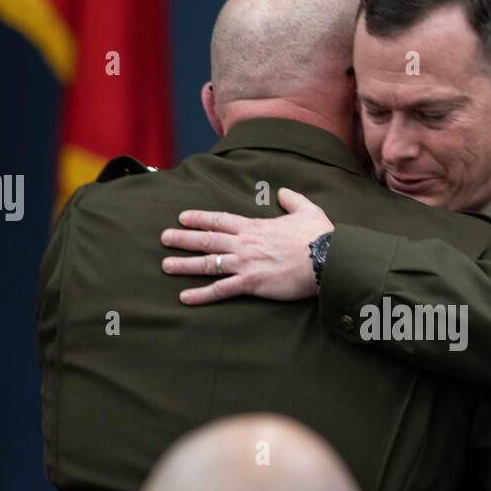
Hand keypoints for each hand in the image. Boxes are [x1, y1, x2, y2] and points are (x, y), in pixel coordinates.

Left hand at [160, 187, 333, 304]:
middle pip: (207, 239)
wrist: (327, 259)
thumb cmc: (319, 237)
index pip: (220, 219)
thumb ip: (293, 200)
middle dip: (183, 239)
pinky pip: (221, 290)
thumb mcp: (308, 211)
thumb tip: (284, 192)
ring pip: (208, 263)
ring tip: (166, 266)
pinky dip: (201, 295)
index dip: (200, 218)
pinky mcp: (251, 283)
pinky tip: (185, 298)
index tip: (183, 217)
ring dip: (185, 265)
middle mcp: (245, 244)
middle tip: (164, 239)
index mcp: (255, 226)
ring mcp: (246, 264)